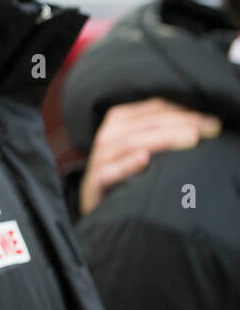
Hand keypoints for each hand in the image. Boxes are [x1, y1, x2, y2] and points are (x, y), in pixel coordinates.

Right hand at [79, 97, 220, 214]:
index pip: (154, 109)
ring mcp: (100, 158)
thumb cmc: (130, 171)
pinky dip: (127, 164)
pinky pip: (110, 171)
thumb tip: (202, 122)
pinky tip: (144, 159)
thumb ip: (164, 131)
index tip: (213, 122)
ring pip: (129, 143)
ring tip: (190, 138)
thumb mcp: (144, 145)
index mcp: (120, 120)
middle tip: (210, 128)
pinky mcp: (96, 182)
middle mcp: (107, 135)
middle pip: (146, 123)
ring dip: (161, 139)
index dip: (184, 111)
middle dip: (180, 123)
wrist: (99, 200)